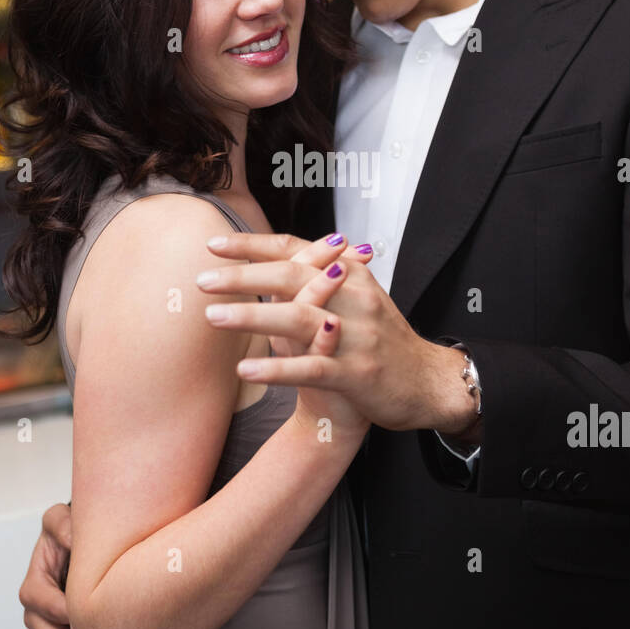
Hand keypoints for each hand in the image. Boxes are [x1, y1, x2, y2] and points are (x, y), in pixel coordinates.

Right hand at [19, 502, 93, 628]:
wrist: (88, 546)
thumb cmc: (74, 530)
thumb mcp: (62, 519)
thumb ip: (63, 525)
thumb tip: (71, 537)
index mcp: (35, 581)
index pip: (36, 599)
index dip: (56, 608)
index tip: (79, 614)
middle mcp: (39, 609)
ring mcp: (49, 628)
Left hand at [198, 232, 477, 435]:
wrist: (428, 383)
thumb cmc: (383, 341)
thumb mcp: (357, 299)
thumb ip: (319, 279)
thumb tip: (272, 261)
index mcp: (350, 274)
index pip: (294, 250)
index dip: (253, 245)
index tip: (213, 244)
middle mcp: (353, 298)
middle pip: (290, 277)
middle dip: (242, 277)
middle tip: (201, 280)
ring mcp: (356, 336)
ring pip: (298, 318)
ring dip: (251, 316)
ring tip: (211, 317)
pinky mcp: (357, 373)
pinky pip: (311, 367)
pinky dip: (276, 368)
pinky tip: (244, 370)